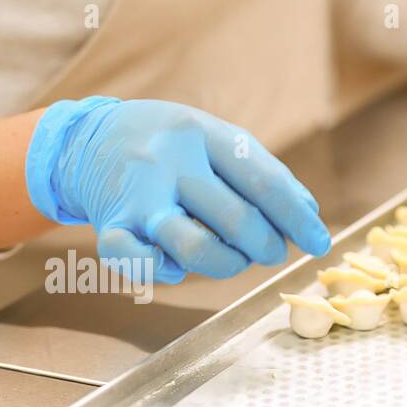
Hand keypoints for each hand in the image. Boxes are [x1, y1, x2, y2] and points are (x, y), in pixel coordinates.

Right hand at [26, 97, 329, 284]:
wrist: (86, 139)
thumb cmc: (172, 146)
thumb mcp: (217, 139)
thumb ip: (264, 172)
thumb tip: (310, 215)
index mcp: (201, 133)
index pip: (264, 182)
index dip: (298, 220)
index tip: (320, 244)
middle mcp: (167, 161)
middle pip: (238, 221)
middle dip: (266, 247)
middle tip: (270, 251)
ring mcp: (136, 195)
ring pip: (197, 249)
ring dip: (229, 265)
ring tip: (234, 258)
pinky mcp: (110, 225)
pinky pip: (141, 264)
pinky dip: (167, 273)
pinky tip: (176, 264)